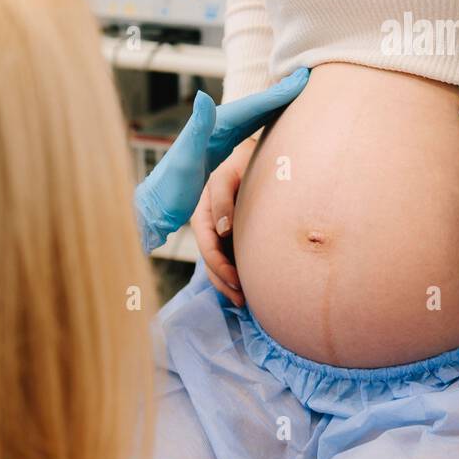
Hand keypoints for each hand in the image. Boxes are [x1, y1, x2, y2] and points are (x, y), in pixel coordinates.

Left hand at [134, 67, 309, 253]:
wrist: (158, 204)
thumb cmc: (171, 186)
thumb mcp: (184, 158)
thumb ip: (197, 127)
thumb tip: (203, 96)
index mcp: (213, 125)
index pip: (252, 106)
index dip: (277, 93)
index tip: (300, 78)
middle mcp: (217, 125)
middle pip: (256, 105)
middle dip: (280, 92)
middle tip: (306, 77)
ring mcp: (219, 135)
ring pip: (254, 115)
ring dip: (274, 104)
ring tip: (297, 92)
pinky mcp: (220, 147)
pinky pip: (249, 128)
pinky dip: (264, 120)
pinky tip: (274, 119)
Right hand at [192, 148, 252, 304]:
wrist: (255, 157)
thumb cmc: (244, 161)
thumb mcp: (230, 173)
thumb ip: (222, 198)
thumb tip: (222, 230)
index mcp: (203, 210)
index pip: (206, 243)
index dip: (219, 264)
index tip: (237, 279)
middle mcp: (208, 224)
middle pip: (209, 259)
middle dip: (223, 281)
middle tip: (242, 297)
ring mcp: (218, 232)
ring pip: (216, 264)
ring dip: (226, 284)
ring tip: (243, 301)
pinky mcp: (230, 237)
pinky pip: (227, 260)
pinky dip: (232, 276)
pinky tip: (245, 290)